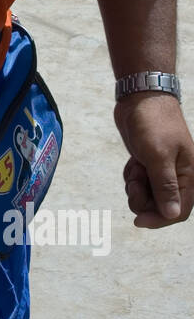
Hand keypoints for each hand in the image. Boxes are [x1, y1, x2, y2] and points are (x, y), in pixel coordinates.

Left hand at [114, 93, 193, 227]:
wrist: (141, 98)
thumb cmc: (153, 123)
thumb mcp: (158, 156)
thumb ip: (165, 186)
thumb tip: (172, 214)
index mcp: (190, 176)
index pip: (179, 212)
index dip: (159, 219)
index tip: (138, 220)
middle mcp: (179, 176)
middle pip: (160, 207)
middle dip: (143, 200)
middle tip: (134, 183)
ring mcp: (163, 171)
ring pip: (147, 197)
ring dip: (135, 188)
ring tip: (135, 168)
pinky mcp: (149, 166)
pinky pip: (138, 185)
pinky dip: (132, 178)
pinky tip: (133, 163)